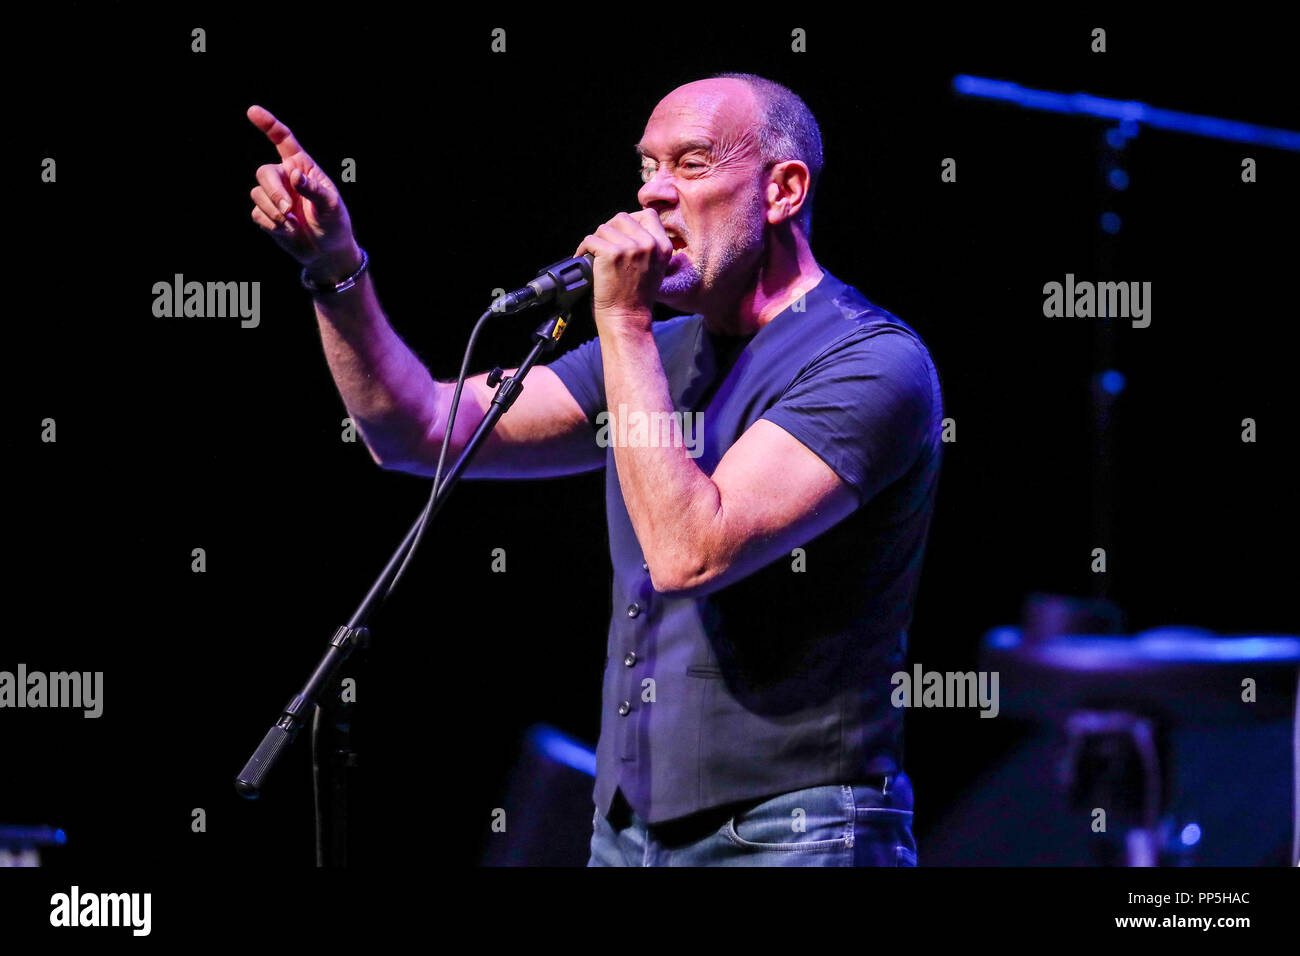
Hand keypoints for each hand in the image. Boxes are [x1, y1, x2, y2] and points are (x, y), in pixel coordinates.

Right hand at [246, 105, 360, 280]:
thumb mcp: (331, 206)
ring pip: (257, 193)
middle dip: (273, 191)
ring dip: (273, 211)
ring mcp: (273, 196)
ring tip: (291, 223)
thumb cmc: (334, 223)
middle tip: (287, 209)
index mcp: (302, 167)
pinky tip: (287, 231)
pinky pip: (257, 213)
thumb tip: (294, 175)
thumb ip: (314, 190)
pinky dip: (272, 224)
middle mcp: (285, 177)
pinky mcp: (265, 215)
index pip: (283, 140)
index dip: (268, 124)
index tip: (253, 111)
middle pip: (264, 172)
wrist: (327, 252)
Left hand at [574, 210, 672, 331]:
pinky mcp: (611, 253)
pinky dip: (582, 250)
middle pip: (622, 218)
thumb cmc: (636, 298)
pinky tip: (584, 259)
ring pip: (604, 228)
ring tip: (594, 257)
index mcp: (663, 246)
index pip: (647, 214)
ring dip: (596, 241)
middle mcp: (649, 244)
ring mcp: (630, 248)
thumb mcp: (654, 268)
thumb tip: (628, 227)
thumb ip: (647, 246)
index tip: (620, 233)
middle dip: (609, 230)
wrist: (626, 319)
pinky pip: (590, 240)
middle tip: (603, 247)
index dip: (630, 221)